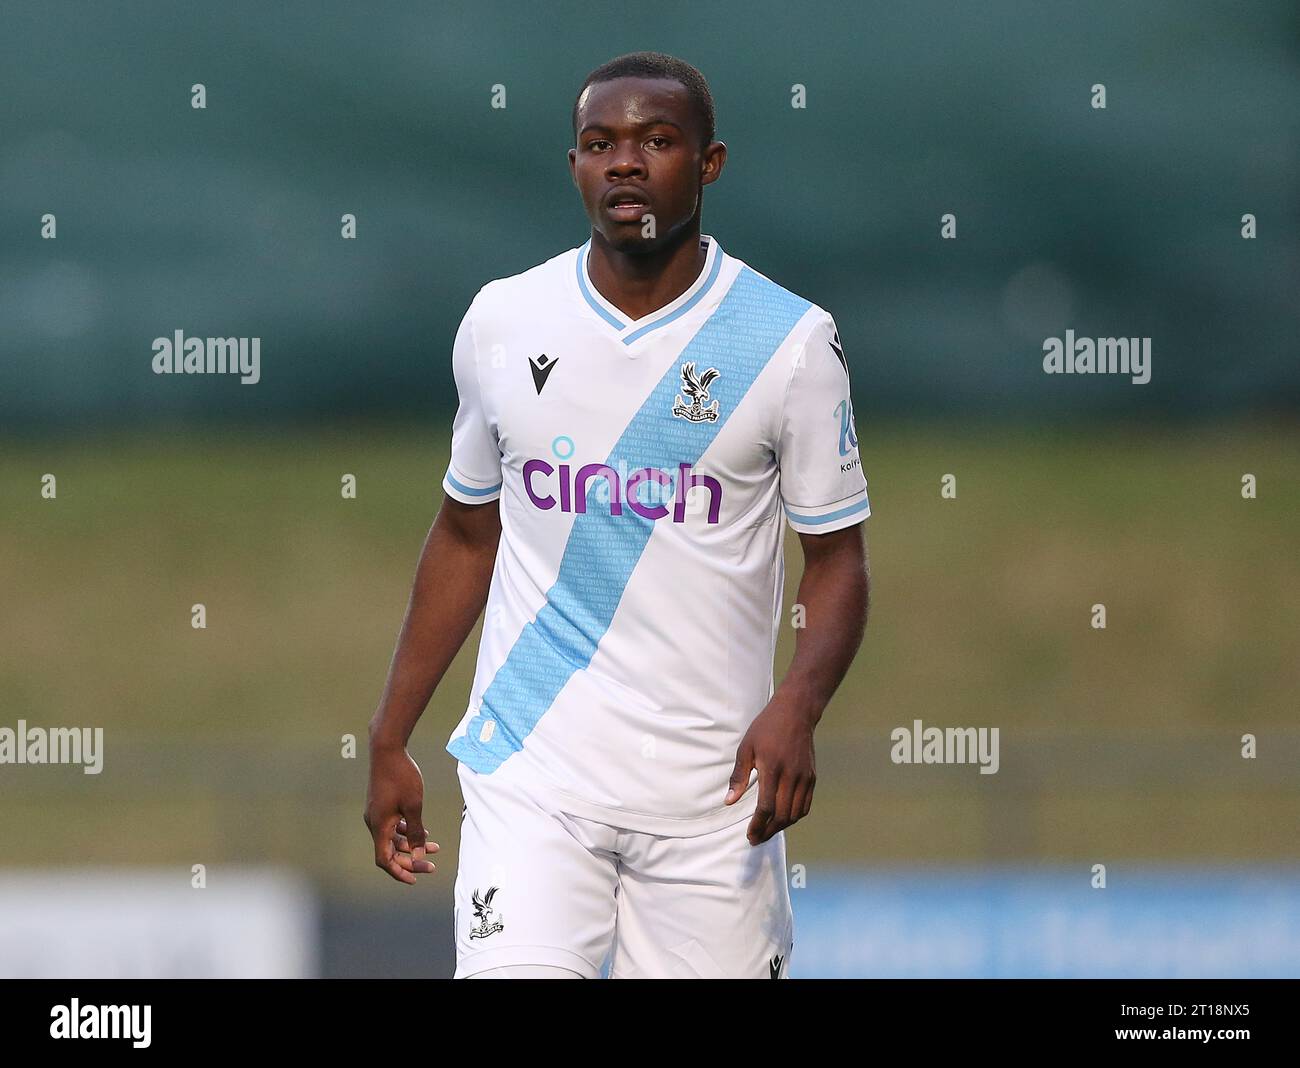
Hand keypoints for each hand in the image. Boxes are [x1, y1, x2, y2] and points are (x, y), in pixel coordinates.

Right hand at [364, 745, 438, 883]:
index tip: (415, 879)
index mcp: (379, 826)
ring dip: (412, 845)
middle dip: (411, 860)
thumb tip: (418, 854)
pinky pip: (393, 826)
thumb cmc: (402, 777)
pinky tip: (424, 831)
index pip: (385, 860)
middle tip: (432, 866)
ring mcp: (377, 813)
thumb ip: (416, 832)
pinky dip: (407, 832)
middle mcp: (374, 822)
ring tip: (434, 847)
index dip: (399, 872)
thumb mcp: (414, 807)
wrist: (387, 750)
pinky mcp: (381, 805)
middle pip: (390, 851)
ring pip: (394, 838)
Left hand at [724, 697, 816, 845]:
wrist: (795, 713)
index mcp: (772, 769)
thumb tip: (729, 801)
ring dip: (781, 827)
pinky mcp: (812, 777)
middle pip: (782, 815)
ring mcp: (804, 777)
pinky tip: (783, 819)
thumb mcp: (746, 748)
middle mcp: (791, 776)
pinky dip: (795, 817)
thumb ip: (739, 776)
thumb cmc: (766, 728)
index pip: (766, 807)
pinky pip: (805, 805)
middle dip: (768, 831)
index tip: (750, 835)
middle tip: (756, 839)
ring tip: (767, 831)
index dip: (758, 825)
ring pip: (795, 813)